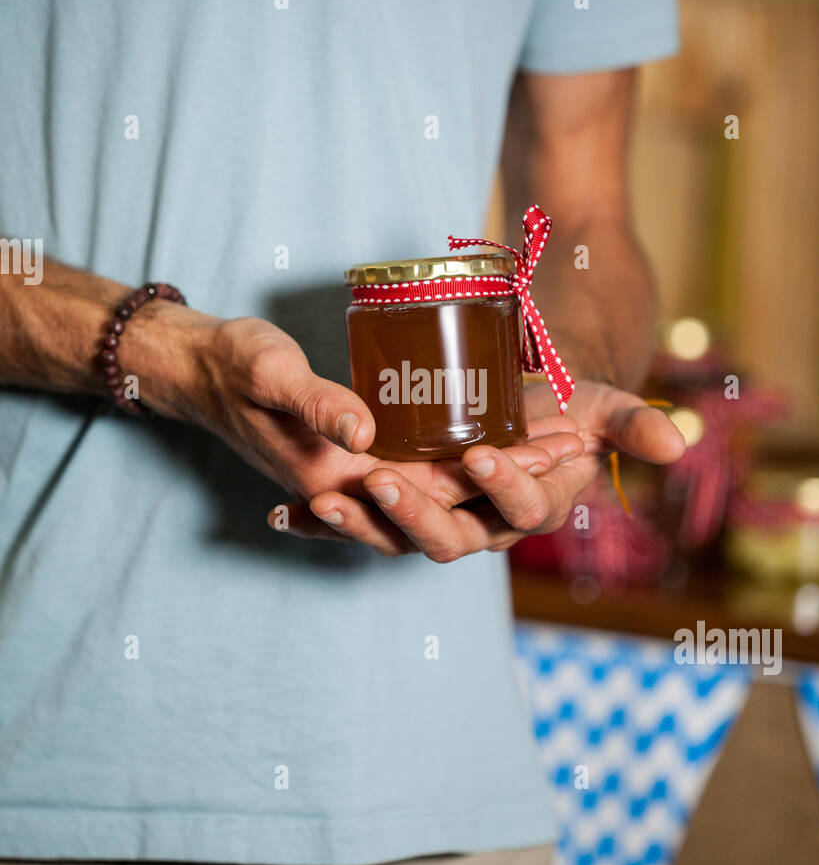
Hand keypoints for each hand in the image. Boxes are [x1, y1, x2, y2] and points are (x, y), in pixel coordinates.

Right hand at [157, 314, 582, 511]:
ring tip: (559, 444)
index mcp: (335, 481)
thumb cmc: (233, 367)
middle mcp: (355, 489)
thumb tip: (364, 436)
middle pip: (452, 498)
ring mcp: (360, 475)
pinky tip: (509, 437)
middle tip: (572, 446)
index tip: (549, 449)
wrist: (199, 369)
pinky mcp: (363, 454)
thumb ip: (315, 403)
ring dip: (500, 472)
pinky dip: (469, 458)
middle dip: (514, 477)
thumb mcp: (270, 373)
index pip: (432, 492)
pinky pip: (426, 466)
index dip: (496, 476)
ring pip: (445, 487)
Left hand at [275, 376, 684, 560]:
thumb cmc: (563, 406)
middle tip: (386, 481)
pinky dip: (322, 522)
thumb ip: (632, 422)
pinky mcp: (398, 506)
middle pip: (449, 538)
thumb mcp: (599, 403)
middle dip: (417, 516)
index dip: (506, 488)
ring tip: (326, 499)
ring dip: (360, 524)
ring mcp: (436, 517)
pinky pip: (360, 522)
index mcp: (532, 506)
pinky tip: (284, 515)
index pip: (523, 510)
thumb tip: (678, 444)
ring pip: (397, 537)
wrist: (521, 401)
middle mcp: (482, 524)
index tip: (484, 455)